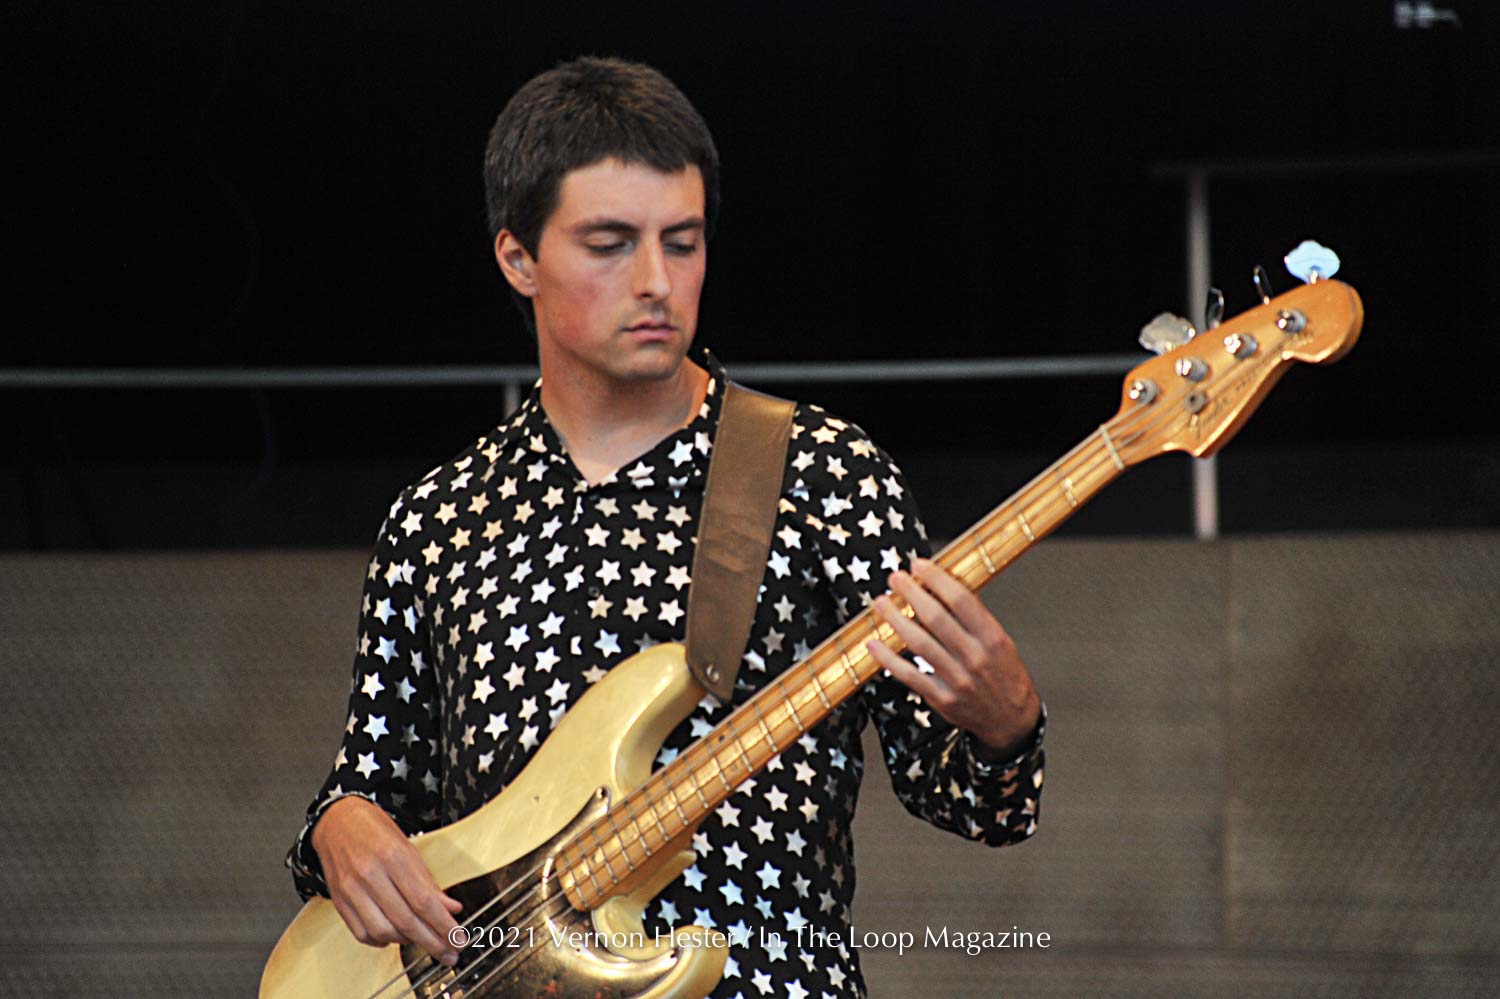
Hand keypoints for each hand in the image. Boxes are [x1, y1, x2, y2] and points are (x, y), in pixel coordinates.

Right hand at [311, 797, 464, 965]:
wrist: (337, 821)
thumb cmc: (375, 830)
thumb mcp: (409, 847)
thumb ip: (428, 881)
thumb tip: (451, 908)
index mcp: (392, 856)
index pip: (423, 900)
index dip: (443, 924)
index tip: (458, 938)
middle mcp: (369, 874)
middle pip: (405, 920)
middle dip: (431, 941)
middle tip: (449, 953)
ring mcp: (351, 890)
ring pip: (383, 931)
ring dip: (408, 941)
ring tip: (423, 939)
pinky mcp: (339, 902)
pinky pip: (362, 933)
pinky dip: (382, 941)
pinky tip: (395, 937)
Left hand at [866, 557, 1040, 756]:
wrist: (1011, 719)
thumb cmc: (1004, 675)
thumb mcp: (1001, 641)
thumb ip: (974, 619)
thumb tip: (941, 587)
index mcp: (992, 638)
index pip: (962, 600)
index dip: (937, 579)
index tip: (919, 565)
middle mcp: (975, 657)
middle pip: (936, 618)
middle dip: (911, 594)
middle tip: (895, 579)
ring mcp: (957, 679)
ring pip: (919, 643)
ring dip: (895, 620)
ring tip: (881, 603)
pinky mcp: (942, 699)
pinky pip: (909, 675)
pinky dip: (888, 659)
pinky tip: (874, 643)